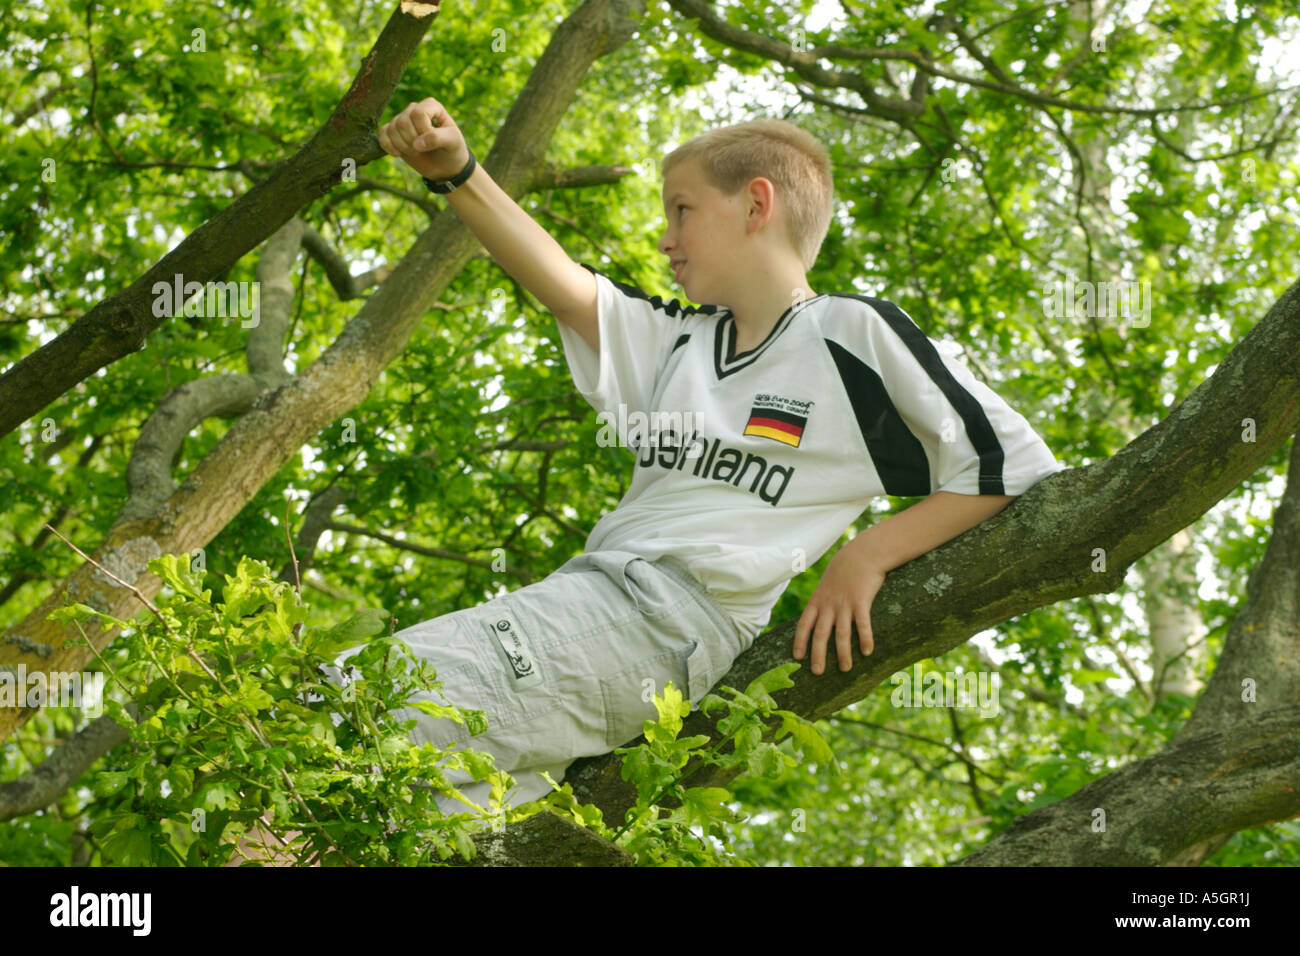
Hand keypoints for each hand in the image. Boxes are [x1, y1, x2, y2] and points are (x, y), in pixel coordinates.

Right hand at [377, 98, 470, 181]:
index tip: (433, 142)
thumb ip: (437, 138)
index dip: (423, 131)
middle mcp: (414, 109)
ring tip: (415, 152)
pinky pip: (382, 134)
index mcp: (431, 106)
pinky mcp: (393, 132)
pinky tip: (398, 154)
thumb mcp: (453, 142)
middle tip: (423, 150)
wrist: (445, 166)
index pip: (418, 113)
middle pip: (403, 122)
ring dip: (403, 146)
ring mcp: (402, 119)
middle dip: (412, 141)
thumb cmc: (452, 150)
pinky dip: (388, 146)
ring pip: (392, 129)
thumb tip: (416, 143)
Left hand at [792, 539, 884, 674]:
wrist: (859, 556)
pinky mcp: (861, 602)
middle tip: (817, 672)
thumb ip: (820, 604)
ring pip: (841, 634)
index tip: (797, 657)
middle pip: (820, 634)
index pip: (804, 624)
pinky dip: (865, 638)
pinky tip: (867, 651)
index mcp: (817, 602)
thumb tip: (816, 621)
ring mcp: (844, 604)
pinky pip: (863, 624)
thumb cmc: (842, 574)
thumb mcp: (825, 587)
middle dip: (817, 655)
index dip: (800, 641)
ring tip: (845, 669)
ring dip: (843, 653)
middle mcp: (828, 605)